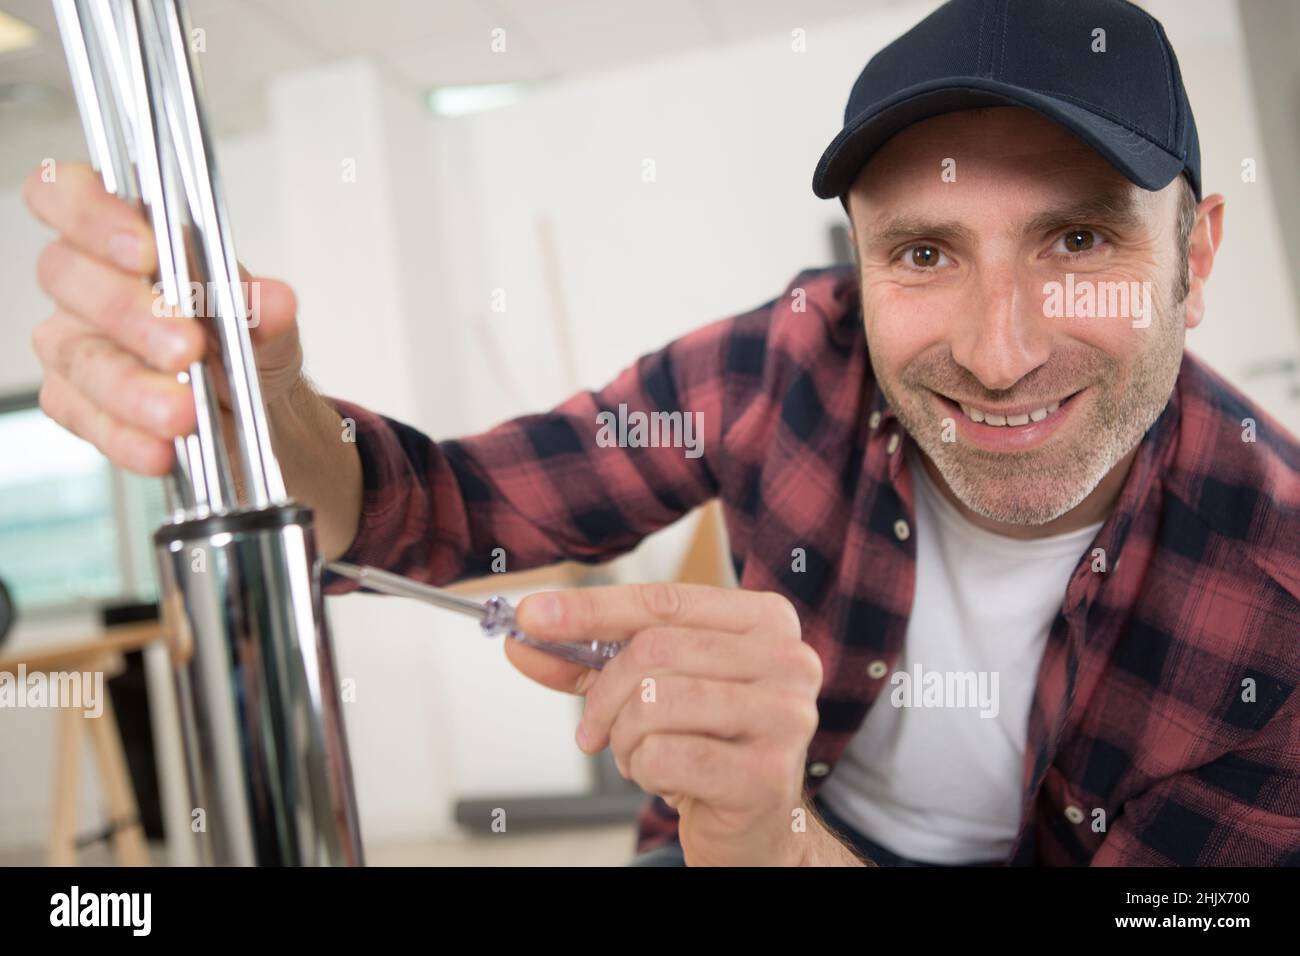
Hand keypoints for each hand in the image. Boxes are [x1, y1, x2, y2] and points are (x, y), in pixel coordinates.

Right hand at [23, 162, 301, 475]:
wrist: (255, 405)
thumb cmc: (243, 338)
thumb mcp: (268, 319)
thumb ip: (265, 307)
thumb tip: (275, 301)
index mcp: (123, 233)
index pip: (64, 192)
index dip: (89, 212)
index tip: (144, 249)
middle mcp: (85, 282)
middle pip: (66, 275)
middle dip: (129, 313)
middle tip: (186, 347)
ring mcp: (73, 342)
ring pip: (77, 355)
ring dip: (132, 386)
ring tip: (184, 412)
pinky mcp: (74, 400)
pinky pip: (85, 417)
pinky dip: (127, 436)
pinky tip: (162, 447)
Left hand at [509, 582, 860, 865]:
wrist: (755, 827)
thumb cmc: (706, 744)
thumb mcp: (648, 688)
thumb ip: (589, 658)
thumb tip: (523, 638)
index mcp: (765, 620)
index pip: (663, 601)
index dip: (591, 608)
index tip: (531, 615)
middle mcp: (788, 660)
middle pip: (654, 651)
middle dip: (604, 695)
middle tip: (595, 729)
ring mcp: (785, 717)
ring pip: (655, 703)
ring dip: (624, 738)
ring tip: (639, 754)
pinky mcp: (767, 774)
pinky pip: (666, 756)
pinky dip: (644, 771)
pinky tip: (666, 779)